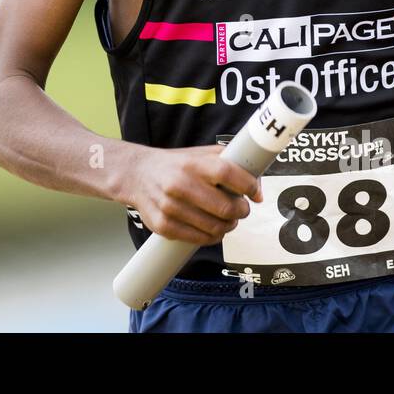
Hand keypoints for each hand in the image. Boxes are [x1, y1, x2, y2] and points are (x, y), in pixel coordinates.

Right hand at [123, 144, 262, 245]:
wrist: (137, 175)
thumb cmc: (175, 165)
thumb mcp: (199, 154)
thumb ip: (228, 161)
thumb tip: (256, 185)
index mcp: (192, 164)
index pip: (228, 174)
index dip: (248, 186)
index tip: (255, 193)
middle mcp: (180, 184)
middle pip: (226, 207)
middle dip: (242, 211)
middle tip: (242, 209)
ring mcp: (170, 207)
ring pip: (215, 227)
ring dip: (229, 226)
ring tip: (228, 219)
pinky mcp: (163, 226)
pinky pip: (199, 239)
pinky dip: (212, 237)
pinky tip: (212, 229)